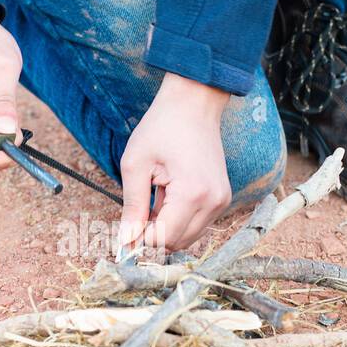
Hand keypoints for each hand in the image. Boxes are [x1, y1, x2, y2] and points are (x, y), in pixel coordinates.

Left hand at [119, 73, 230, 251]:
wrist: (194, 103)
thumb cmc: (162, 127)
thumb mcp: (136, 165)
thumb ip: (132, 206)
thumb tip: (125, 240)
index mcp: (192, 193)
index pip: (164, 238)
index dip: (140, 240)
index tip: (124, 231)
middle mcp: (213, 202)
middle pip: (177, 243)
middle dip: (153, 236)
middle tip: (136, 213)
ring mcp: (222, 201)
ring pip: (188, 237)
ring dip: (167, 228)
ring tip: (155, 198)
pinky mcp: (222, 199)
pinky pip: (198, 224)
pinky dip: (179, 220)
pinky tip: (168, 197)